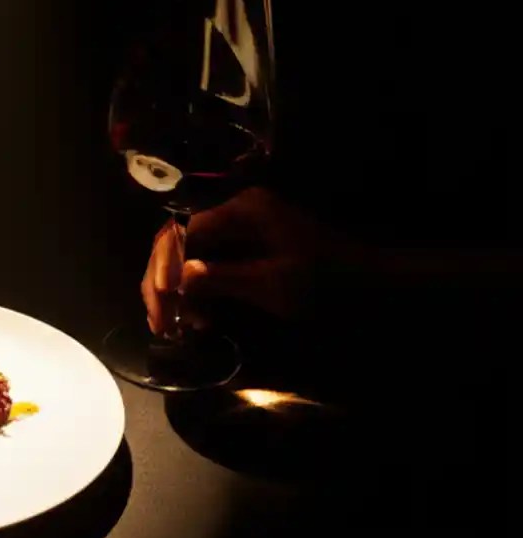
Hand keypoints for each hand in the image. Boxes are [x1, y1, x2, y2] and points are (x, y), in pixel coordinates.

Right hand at [142, 188, 341, 334]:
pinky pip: (211, 267)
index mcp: (241, 210)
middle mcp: (236, 213)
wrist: (378, 287)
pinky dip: (200, 293)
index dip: (163, 269)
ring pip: (191, 258)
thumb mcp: (273, 283)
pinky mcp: (250, 251)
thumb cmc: (328, 282)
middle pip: (180, 243)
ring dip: (179, 292)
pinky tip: (199, 320)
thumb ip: (221, 278)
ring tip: (176, 327)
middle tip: (160, 322)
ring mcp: (243, 231)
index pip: (181, 232)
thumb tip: (177, 279)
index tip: (160, 305)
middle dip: (164, 283)